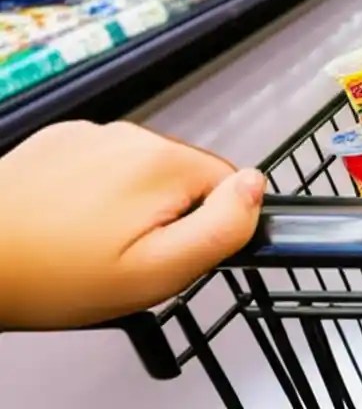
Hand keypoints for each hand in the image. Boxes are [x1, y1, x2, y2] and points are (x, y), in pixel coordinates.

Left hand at [0, 121, 264, 329]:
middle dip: (167, 217)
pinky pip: (102, 166)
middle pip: (184, 178)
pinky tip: (66, 223)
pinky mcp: (60, 140)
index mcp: (164, 163)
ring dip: (130, 205)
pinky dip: (94, 193)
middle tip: (125, 257)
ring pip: (143, 173)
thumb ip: (221, 228)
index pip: (227, 187)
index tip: (165, 253)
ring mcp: (92, 134)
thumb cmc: (54, 276)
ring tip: (89, 244)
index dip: (204, 228)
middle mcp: (132, 135)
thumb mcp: (157, 271)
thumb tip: (257, 186)